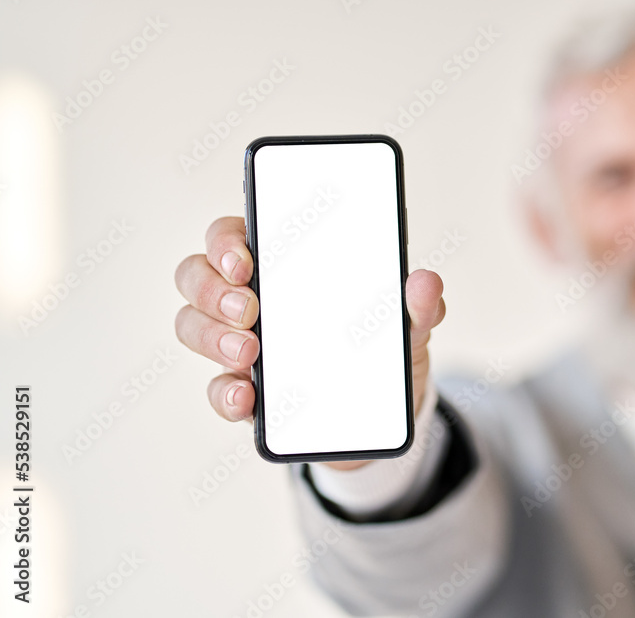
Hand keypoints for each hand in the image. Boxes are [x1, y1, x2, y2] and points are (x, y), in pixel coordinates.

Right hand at [174, 216, 445, 470]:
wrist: (386, 416)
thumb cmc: (384, 350)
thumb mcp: (409, 326)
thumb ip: (419, 304)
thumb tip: (425, 282)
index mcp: (284, 266)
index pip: (232, 235)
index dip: (225, 240)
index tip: (245, 259)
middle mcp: (251, 298)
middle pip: (196, 275)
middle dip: (211, 289)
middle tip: (250, 310)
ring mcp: (240, 345)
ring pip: (192, 326)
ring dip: (211, 337)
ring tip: (250, 353)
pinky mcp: (246, 393)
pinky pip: (216, 390)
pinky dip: (224, 394)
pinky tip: (246, 398)